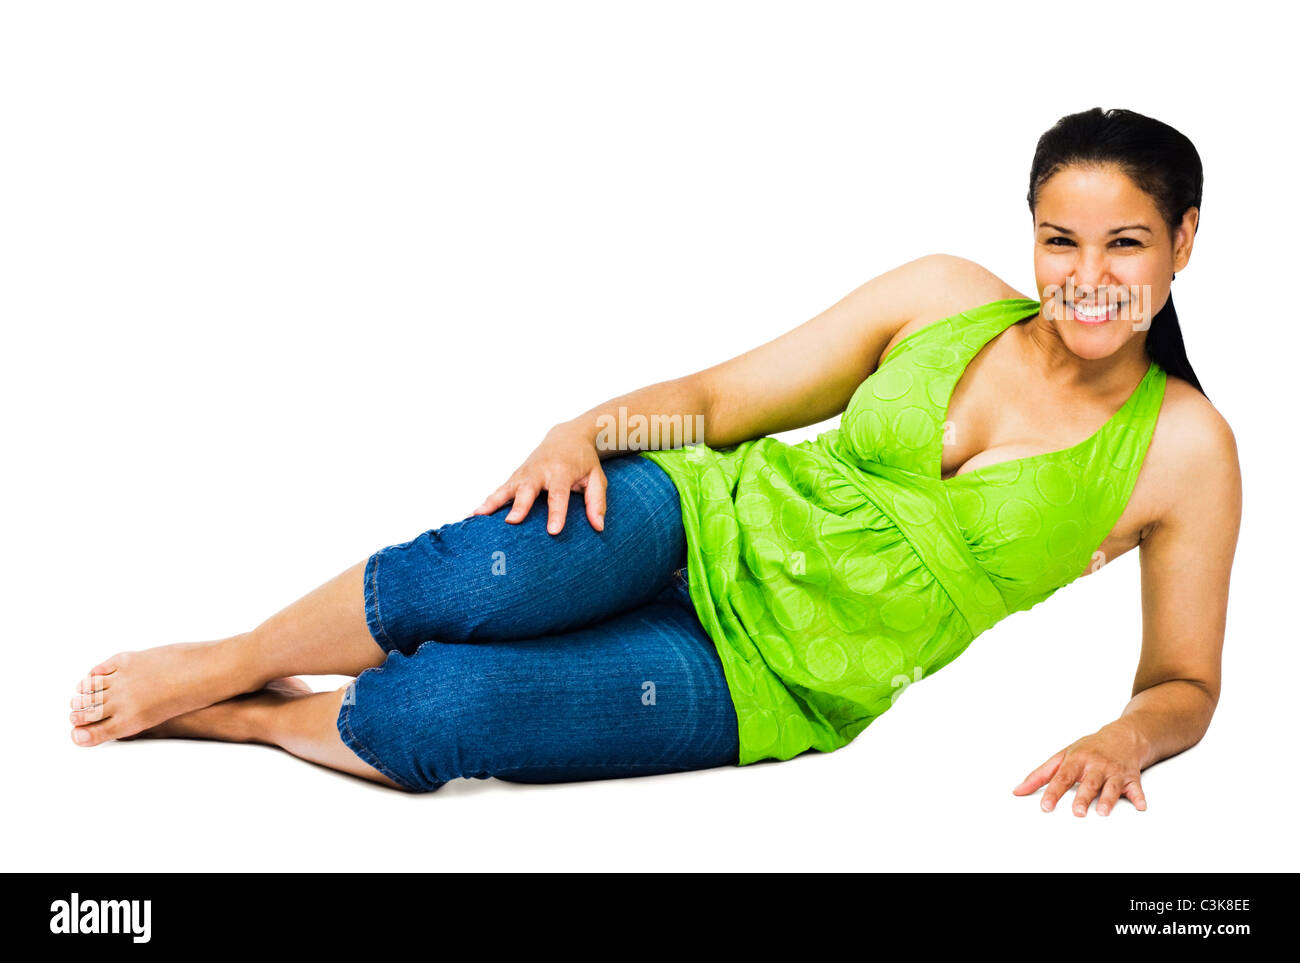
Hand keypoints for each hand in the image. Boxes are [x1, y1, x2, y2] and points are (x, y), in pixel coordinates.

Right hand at [472, 422, 607, 534]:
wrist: (568, 436)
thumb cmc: (584, 461)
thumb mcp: (596, 478)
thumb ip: (597, 501)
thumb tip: (598, 527)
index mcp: (562, 471)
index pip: (559, 494)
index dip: (556, 513)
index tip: (553, 531)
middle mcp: (540, 471)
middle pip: (528, 489)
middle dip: (520, 505)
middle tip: (512, 522)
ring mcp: (525, 472)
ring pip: (507, 487)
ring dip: (493, 501)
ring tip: (478, 516)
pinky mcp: (516, 475)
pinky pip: (500, 489)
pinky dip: (487, 500)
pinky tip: (474, 514)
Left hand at [1012, 720, 1148, 816]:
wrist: (1122, 736)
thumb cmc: (1089, 749)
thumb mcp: (1062, 756)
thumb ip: (1040, 775)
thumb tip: (1017, 791)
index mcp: (1076, 760)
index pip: (1062, 777)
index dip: (1053, 792)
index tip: (1045, 806)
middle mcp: (1096, 765)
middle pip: (1088, 782)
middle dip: (1083, 797)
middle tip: (1077, 812)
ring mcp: (1115, 771)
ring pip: (1111, 786)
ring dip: (1108, 799)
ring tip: (1102, 812)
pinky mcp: (1132, 777)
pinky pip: (1136, 788)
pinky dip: (1139, 797)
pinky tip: (1140, 805)